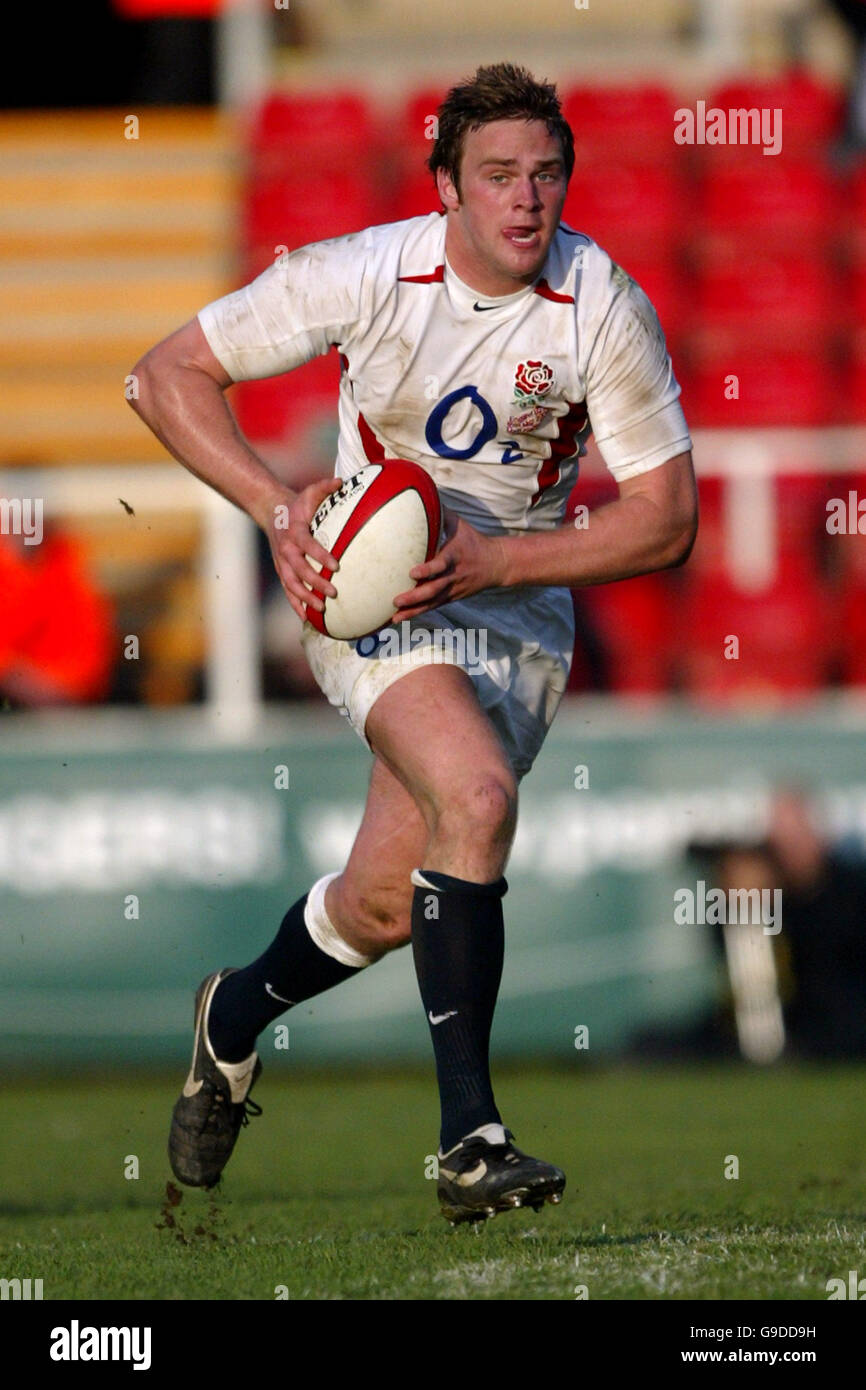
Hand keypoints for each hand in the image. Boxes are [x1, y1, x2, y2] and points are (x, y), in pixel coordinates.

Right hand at [261, 476, 341, 621]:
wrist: (272, 512)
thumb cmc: (298, 504)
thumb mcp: (310, 492)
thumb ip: (326, 487)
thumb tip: (342, 482)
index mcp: (295, 532)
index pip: (308, 545)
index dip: (321, 555)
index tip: (336, 566)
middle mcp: (286, 550)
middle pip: (299, 570)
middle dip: (315, 582)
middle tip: (333, 592)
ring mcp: (282, 563)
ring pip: (291, 584)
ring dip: (305, 598)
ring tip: (322, 609)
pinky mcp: (282, 571)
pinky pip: (288, 591)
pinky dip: (296, 605)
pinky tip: (307, 618)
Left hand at [391, 512, 507, 619]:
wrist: (497, 565)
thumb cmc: (473, 541)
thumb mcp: (460, 525)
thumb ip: (441, 514)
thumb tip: (424, 494)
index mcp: (454, 557)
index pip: (441, 565)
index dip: (428, 570)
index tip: (412, 572)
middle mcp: (453, 576)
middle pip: (434, 590)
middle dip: (415, 597)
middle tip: (396, 599)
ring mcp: (452, 590)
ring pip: (431, 603)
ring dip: (412, 611)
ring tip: (393, 617)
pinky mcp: (450, 598)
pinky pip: (432, 607)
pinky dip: (416, 613)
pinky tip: (399, 618)